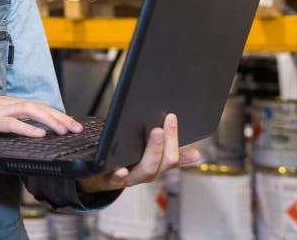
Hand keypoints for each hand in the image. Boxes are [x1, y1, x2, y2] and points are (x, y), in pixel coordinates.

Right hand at [0, 93, 82, 136]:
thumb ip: (6, 121)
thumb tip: (23, 131)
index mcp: (8, 104)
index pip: (38, 107)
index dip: (56, 114)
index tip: (71, 123)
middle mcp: (7, 104)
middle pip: (39, 107)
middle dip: (60, 117)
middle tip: (77, 128)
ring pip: (30, 111)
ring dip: (50, 121)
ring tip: (64, 130)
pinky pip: (12, 124)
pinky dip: (28, 129)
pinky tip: (40, 135)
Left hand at [77, 113, 199, 193]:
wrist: (99, 178)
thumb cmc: (127, 161)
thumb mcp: (150, 157)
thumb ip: (171, 154)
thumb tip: (196, 154)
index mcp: (155, 167)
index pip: (172, 157)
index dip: (174, 138)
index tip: (172, 117)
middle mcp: (145, 174)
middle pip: (160, 163)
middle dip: (163, 143)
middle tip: (163, 125)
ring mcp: (129, 178)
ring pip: (144, 171)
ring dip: (151, 153)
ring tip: (154, 135)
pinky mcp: (110, 179)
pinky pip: (116, 179)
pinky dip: (119, 174)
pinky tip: (121, 168)